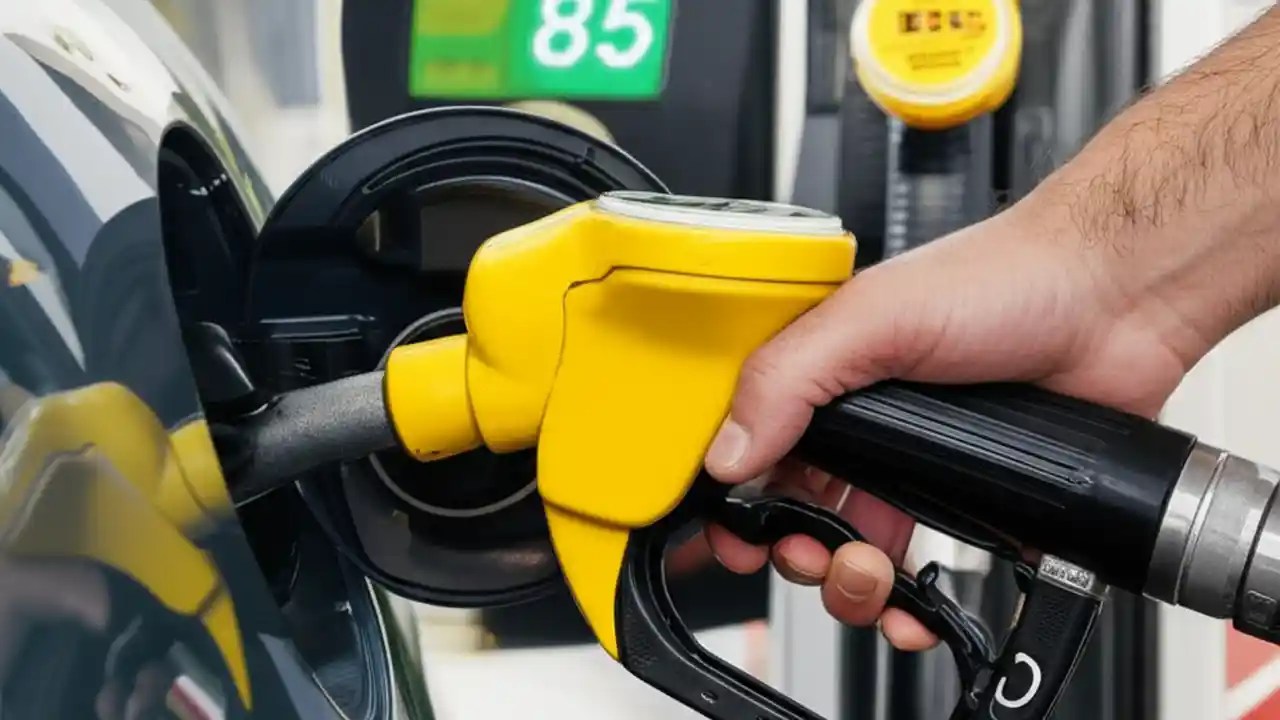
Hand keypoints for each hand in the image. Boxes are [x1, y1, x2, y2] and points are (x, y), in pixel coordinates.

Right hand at [701, 202, 1197, 650]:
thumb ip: (788, 380)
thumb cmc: (1003, 279)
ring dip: (856, 590)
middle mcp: (864, 425)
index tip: (738, 542)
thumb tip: (726, 452)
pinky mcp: (975, 500)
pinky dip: (921, 607)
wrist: (1115, 300)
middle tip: (821, 557)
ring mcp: (918, 466)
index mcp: (823, 378)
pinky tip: (923, 607)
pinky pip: (934, 573)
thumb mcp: (871, 318)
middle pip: (800, 518)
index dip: (737, 505)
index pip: (752, 453)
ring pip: (860, 554)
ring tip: (876, 582)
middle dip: (801, 556)